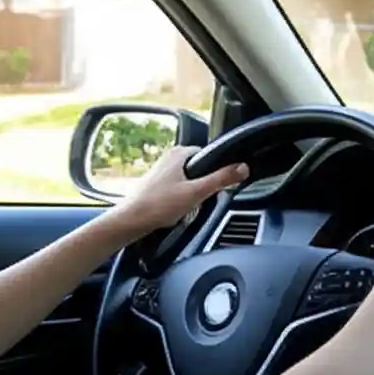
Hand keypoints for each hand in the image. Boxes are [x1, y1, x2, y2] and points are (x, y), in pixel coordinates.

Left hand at [114, 146, 248, 232]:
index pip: (209, 155)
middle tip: (197, 200)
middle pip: (199, 170)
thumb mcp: (196, 192)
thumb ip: (221, 179)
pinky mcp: (156, 185)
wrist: (131, 221)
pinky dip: (179, 201)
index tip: (214, 186)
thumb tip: (243, 168)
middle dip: (202, 187)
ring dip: (191, 196)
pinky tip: (174, 211)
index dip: (215, 171)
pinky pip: (177, 191)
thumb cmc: (158, 205)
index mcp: (179, 153)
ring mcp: (161, 171)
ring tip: (184, 207)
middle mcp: (169, 158)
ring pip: (188, 182)